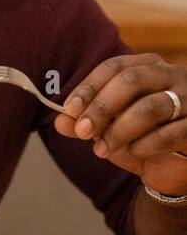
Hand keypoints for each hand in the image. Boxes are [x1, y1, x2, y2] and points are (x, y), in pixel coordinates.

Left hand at [53, 53, 186, 195]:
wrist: (174, 168)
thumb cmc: (141, 139)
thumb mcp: (108, 131)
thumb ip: (85, 123)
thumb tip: (60, 122)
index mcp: (149, 67)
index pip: (115, 67)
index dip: (89, 87)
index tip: (69, 110)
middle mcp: (173, 75)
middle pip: (131, 80)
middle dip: (101, 107)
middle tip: (82, 131)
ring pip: (149, 107)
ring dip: (119, 131)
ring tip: (101, 150)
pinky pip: (170, 133)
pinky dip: (145, 146)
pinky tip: (134, 153)